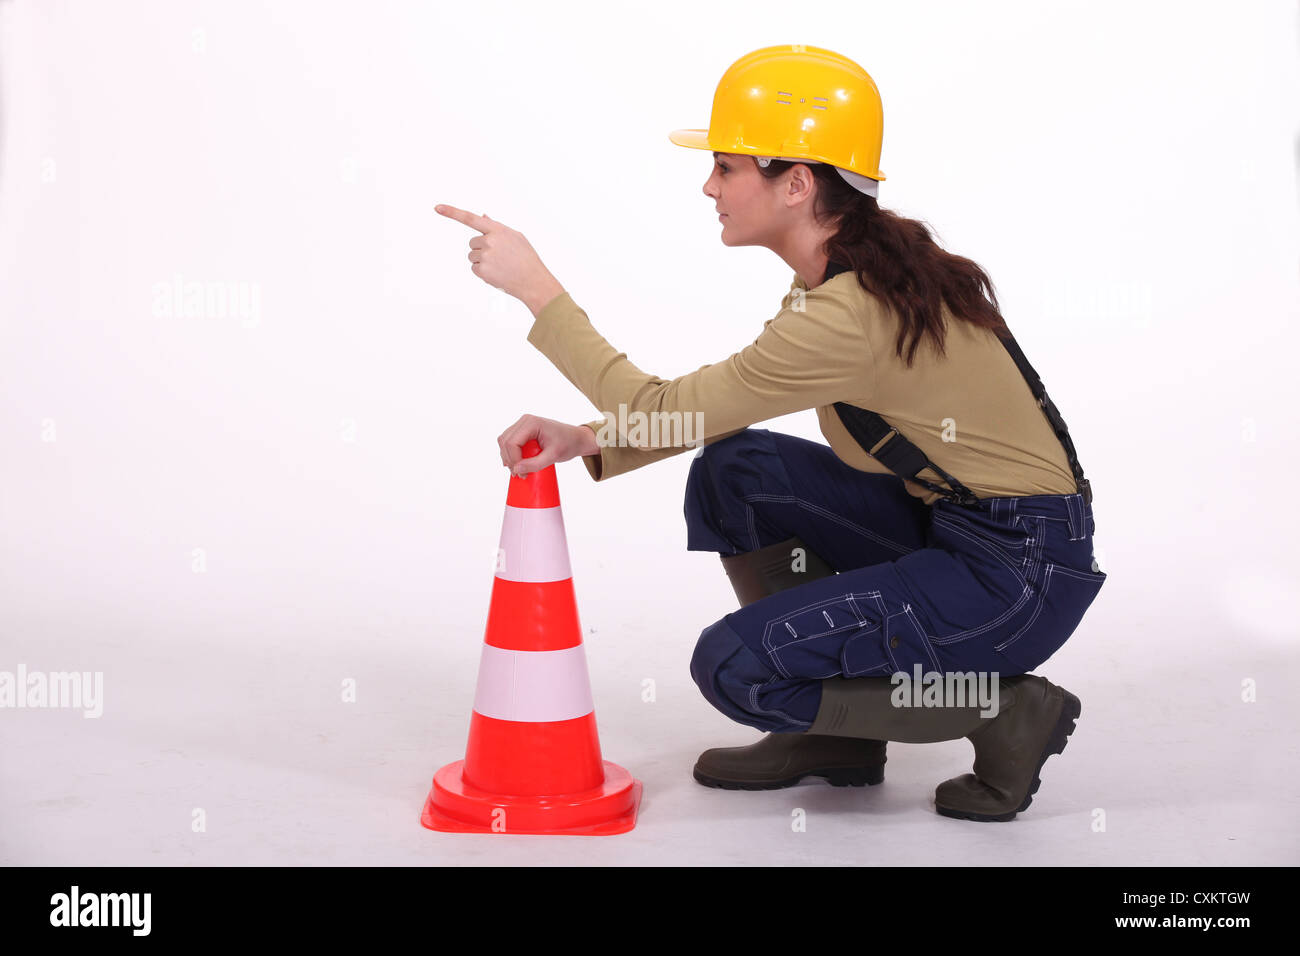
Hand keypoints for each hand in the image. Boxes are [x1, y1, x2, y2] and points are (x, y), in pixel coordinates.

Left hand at [435, 204, 564, 311]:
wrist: (534, 281)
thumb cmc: (526, 258)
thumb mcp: (516, 237)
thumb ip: (497, 226)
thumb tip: (483, 216)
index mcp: (498, 230)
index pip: (471, 218)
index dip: (452, 212)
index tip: (437, 207)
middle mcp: (490, 241)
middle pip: (472, 242)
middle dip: (481, 249)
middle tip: (499, 258)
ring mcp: (485, 256)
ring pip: (472, 256)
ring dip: (482, 261)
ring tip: (500, 266)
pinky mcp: (482, 270)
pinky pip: (474, 268)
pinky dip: (483, 272)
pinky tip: (497, 274)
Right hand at [498, 415, 598, 476]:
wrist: (576, 438)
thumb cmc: (568, 443)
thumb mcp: (553, 456)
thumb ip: (535, 464)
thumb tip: (516, 469)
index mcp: (531, 423)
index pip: (512, 443)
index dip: (514, 460)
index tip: (522, 473)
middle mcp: (525, 420)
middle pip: (505, 442)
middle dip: (510, 460)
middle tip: (520, 474)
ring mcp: (522, 424)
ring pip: (504, 442)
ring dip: (508, 457)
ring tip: (520, 470)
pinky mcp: (522, 431)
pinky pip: (509, 442)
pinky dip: (510, 454)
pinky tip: (518, 463)